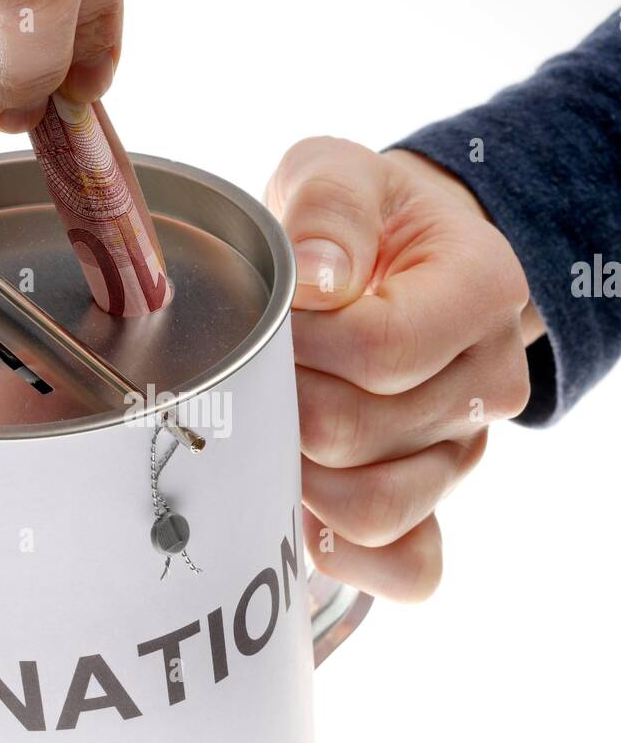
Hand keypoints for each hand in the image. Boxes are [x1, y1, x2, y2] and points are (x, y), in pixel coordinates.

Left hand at [266, 138, 542, 600]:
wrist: (394, 263)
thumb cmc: (361, 221)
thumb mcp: (339, 174)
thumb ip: (330, 208)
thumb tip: (318, 283)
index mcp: (481, 293)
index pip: (379, 352)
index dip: (300, 344)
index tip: (272, 316)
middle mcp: (487, 385)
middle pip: (357, 434)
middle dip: (278, 403)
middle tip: (254, 369)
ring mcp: (461, 455)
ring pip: (375, 511)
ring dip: (294, 475)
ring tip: (267, 425)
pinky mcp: (433, 504)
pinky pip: (407, 569)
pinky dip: (342, 553)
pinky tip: (295, 506)